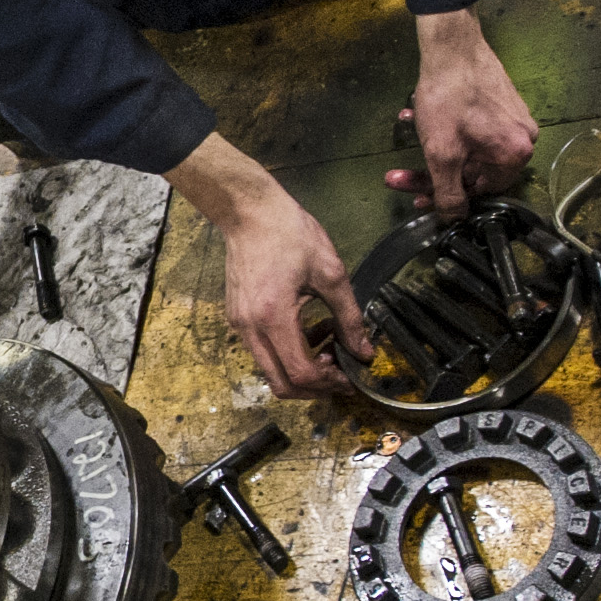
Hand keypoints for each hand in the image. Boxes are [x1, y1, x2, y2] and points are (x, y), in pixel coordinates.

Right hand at [167, 137, 369, 397]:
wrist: (249, 212)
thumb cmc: (291, 234)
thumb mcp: (330, 273)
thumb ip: (349, 317)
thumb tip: (363, 351)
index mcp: (274, 317)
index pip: (301, 373)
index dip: (329, 383)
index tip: (349, 376)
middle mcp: (251, 329)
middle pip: (281, 385)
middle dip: (314, 388)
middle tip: (340, 373)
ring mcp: (240, 326)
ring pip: (271, 371)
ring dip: (301, 371)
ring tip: (327, 346)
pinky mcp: (237, 319)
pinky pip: (263, 353)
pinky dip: (287, 355)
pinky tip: (307, 332)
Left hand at [383, 13, 537, 215]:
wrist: (452, 45)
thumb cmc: (449, 97)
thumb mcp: (443, 155)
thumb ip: (449, 193)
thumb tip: (454, 218)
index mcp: (516, 154)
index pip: (481, 192)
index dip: (447, 197)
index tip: (420, 196)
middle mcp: (524, 137)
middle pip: (472, 170)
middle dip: (433, 171)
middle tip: (401, 175)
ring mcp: (514, 117)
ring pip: (469, 148)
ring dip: (436, 148)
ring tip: (410, 132)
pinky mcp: (501, 101)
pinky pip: (473, 127)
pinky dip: (447, 130)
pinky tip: (419, 118)